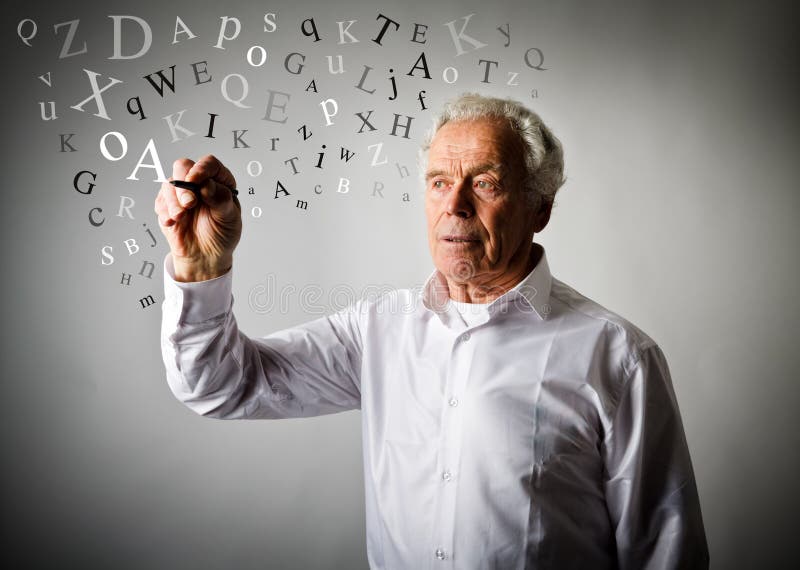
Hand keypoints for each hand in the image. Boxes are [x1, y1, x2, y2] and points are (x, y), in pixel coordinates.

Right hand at [155, 155, 241, 281]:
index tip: (196, 181)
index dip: (202, 168)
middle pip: (184, 166)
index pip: (210, 164)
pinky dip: (165, 211)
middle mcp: (199, 183)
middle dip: (184, 185)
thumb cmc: (222, 235)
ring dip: (173, 201)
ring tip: (180, 217)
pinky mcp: (167, 205)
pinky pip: (160, 201)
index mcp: (220, 181)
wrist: (205, 256)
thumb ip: (221, 200)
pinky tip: (173, 222)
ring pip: (170, 184)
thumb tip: (206, 185)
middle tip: (189, 203)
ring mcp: (182, 192)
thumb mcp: (229, 219)